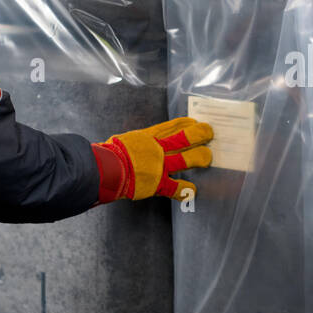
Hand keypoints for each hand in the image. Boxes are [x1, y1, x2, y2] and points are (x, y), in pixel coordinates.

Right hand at [92, 116, 212, 201]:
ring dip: (200, 158)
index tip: (195, 122)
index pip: (172, 126)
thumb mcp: (124, 142)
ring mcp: (159, 166)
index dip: (186, 124)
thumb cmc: (108, 156)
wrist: (103, 170)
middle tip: (209, 133)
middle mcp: (157, 150)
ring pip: (186, 160)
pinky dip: (185, 190)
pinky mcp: (157, 183)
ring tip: (208, 157)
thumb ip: (137, 144)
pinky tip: (193, 190)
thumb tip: (139, 145)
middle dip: (200, 135)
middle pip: (185, 138)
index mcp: (147, 137)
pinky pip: (176, 187)